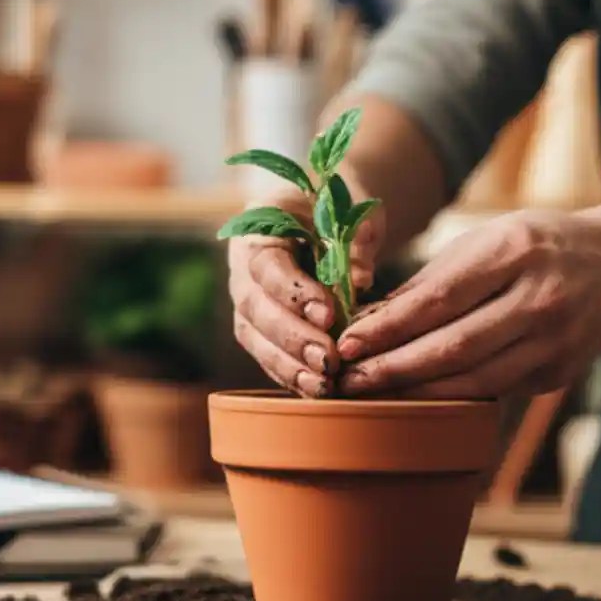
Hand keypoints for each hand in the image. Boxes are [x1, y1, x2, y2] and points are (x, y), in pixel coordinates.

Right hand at [229, 190, 384, 396]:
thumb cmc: (337, 209)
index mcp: (258, 229)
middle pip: (255, 308)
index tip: (327, 314)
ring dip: (288, 364)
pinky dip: (289, 374)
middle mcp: (242, 267)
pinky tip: (316, 390)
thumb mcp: (350, 213)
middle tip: (327, 358)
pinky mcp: (259, 328)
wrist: (319, 216)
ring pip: (255, 337)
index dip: (293, 293)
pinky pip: (266, 354)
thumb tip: (358, 281)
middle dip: (292, 338)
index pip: (267, 266)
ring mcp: (248, 300)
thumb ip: (353, 242)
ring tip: (322, 383)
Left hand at [337, 210, 600, 398]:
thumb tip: (367, 320)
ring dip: (415, 392)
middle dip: (392, 369)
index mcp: (515, 251)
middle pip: (453, 347)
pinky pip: (493, 390)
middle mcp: (539, 298)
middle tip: (346, 380)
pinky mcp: (557, 374)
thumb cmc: (536, 247)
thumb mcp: (487, 240)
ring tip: (369, 394)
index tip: (348, 342)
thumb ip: (431, 280)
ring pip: (472, 380)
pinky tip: (414, 396)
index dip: (389, 326)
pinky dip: (449, 396)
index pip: (439, 298)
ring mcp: (554, 342)